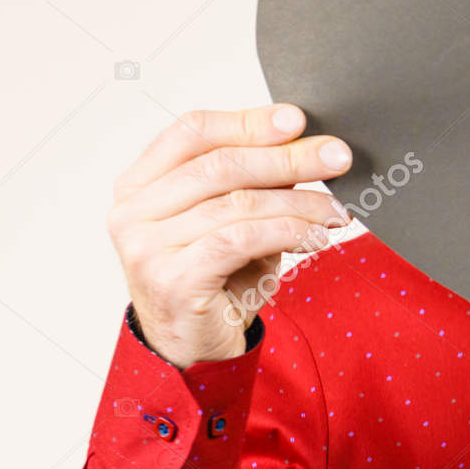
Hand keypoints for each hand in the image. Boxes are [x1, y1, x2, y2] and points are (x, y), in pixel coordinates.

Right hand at [106, 105, 354, 367]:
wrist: (192, 348)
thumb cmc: (214, 277)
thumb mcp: (232, 218)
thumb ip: (252, 180)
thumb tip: (305, 145)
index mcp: (140, 183)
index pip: (193, 131)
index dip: (248, 121)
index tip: (296, 120)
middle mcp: (133, 211)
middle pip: (221, 165)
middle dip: (288, 158)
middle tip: (336, 157)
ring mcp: (146, 247)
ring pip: (239, 204)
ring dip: (299, 203)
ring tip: (335, 210)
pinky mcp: (172, 280)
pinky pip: (243, 239)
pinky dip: (289, 233)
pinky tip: (316, 237)